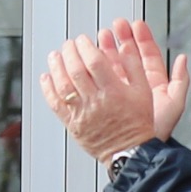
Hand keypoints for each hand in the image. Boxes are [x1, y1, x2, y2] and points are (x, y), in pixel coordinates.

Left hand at [43, 20, 188, 162]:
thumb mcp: (143, 90)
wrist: (131, 152)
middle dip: (69, 52)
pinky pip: (55, 104)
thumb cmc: (138, 122)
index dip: (86, 47)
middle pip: (76, 70)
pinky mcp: (73, 124)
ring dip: (56, 67)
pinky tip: (46, 78)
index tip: (83, 40)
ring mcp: (82, 113)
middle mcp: (96, 101)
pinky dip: (48, 89)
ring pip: (63, 86)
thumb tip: (124, 45)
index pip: (95, 61)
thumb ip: (133, 66)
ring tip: (55, 56)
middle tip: (69, 44)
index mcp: (114, 90)